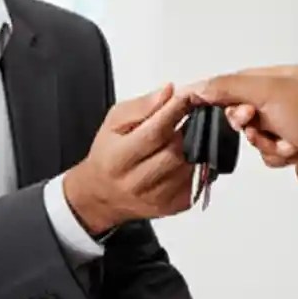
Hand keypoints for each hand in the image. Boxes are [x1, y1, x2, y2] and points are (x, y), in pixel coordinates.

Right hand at [63, 84, 194, 234]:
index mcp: (117, 160)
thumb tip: (168, 91)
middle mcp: (135, 183)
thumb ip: (141, 106)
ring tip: (183, 135)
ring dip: (191, 147)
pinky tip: (182, 157)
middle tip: (188, 116)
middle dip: (185, 130)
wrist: (103, 195)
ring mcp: (156, 199)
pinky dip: (192, 165)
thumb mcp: (114, 122)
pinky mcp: (172, 206)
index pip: (153, 133)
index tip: (185, 97)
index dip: (173, 113)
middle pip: (174, 152)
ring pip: (187, 166)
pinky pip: (194, 180)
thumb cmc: (108, 154)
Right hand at [192, 66, 297, 188]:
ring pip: (254, 136)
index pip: (240, 80)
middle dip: (247, 121)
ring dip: (265, 142)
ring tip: (285, 140)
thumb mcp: (268, 90)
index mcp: (283, 77)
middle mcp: (286, 99)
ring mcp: (290, 125)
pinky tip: (294, 152)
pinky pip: (268, 155)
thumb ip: (230, 86)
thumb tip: (201, 86)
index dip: (222, 92)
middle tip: (254, 120)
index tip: (202, 100)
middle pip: (243, 110)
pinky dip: (277, 155)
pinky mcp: (293, 150)